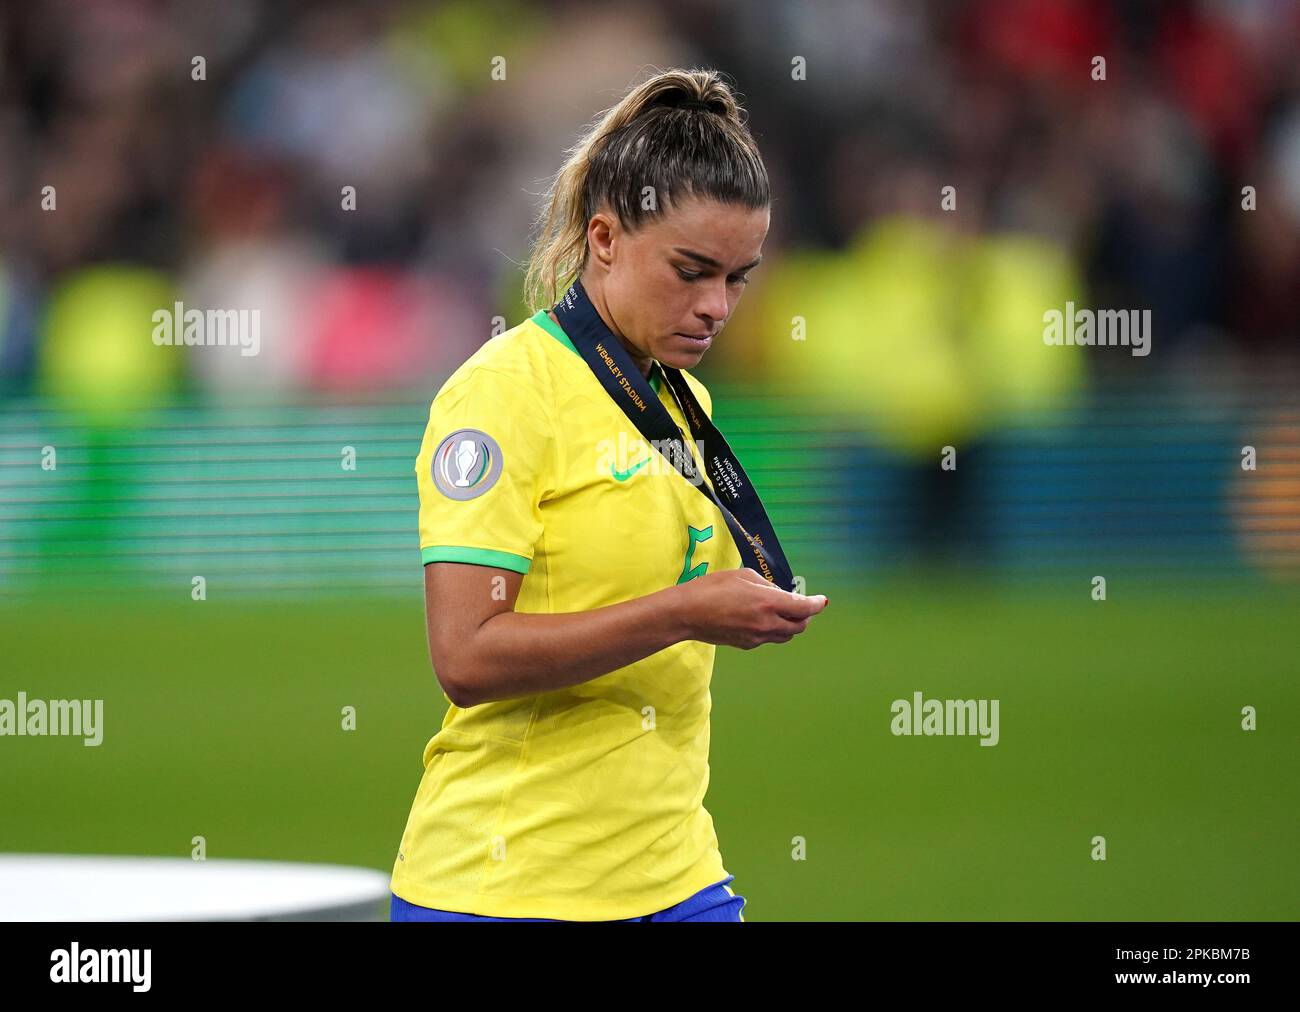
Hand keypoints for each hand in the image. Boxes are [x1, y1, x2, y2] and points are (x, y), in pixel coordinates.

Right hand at [675, 567, 827, 648]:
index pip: (805, 608)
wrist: (687, 613)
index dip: (817, 604)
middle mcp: (767, 623)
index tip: (822, 600)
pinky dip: (773, 630)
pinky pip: (769, 639)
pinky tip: (762, 620)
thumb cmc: (712, 588)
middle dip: (806, 616)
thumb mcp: (743, 576)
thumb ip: (767, 586)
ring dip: (791, 625)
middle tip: (803, 606)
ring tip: (784, 613)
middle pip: (800, 626)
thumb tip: (780, 595)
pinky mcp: (747, 645)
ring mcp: (757, 637)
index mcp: (769, 603)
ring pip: (786, 636)